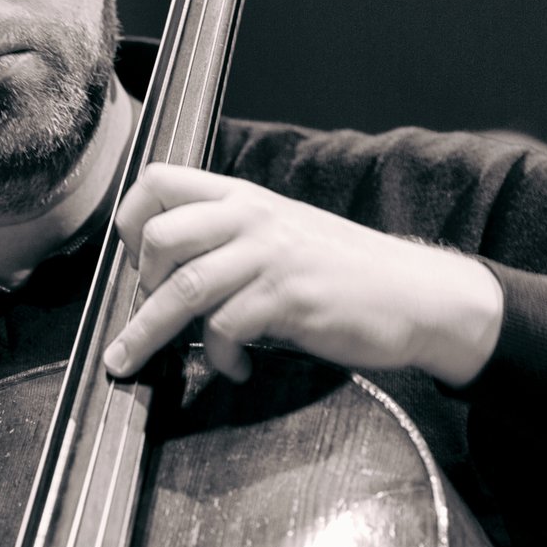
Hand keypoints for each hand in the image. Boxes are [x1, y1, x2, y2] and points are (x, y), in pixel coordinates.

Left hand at [103, 164, 502, 385]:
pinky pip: (226, 329)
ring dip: (147, 333)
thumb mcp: (278, 234)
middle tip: (153, 310)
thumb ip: (225, 240)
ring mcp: (271, 257)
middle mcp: (251, 218)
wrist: (416, 294)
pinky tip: (237, 367)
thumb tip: (160, 271)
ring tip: (131, 360)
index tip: (134, 260)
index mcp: (242, 197)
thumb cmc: (340, 271)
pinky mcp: (290, 299)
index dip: (131, 220)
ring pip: (183, 289)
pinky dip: (219, 357)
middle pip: (159, 237)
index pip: (158, 180)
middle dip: (138, 283)